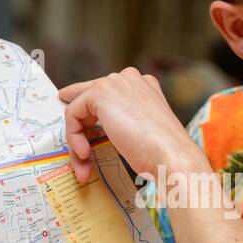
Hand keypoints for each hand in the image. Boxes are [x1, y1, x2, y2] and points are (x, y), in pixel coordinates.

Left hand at [58, 67, 206, 182]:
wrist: (170, 155)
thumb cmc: (162, 152)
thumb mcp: (141, 133)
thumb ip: (121, 123)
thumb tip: (94, 132)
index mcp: (144, 86)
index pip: (107, 93)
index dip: (89, 111)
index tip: (78, 126)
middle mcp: (129, 79)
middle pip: (90, 100)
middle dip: (81, 131)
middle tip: (82, 157)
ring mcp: (115, 83)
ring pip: (79, 109)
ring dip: (76, 139)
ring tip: (83, 163)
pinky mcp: (99, 93)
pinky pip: (72, 113)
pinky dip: (73, 136)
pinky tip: (84, 153)